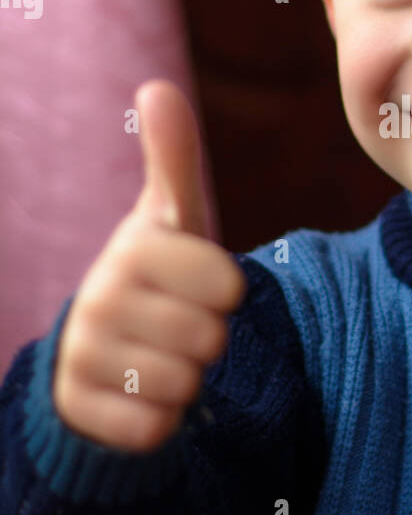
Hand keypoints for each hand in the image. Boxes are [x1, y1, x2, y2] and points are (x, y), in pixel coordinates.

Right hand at [53, 80, 246, 450]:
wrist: (98, 349)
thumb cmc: (154, 275)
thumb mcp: (170, 218)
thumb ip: (172, 158)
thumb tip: (157, 86)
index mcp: (132, 248)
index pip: (228, 285)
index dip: (227, 292)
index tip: (200, 284)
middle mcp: (98, 298)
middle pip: (211, 338)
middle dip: (208, 338)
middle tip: (178, 324)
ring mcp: (83, 355)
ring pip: (186, 384)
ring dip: (187, 379)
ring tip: (159, 354)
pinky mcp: (80, 410)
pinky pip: (157, 428)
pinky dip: (162, 419)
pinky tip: (140, 394)